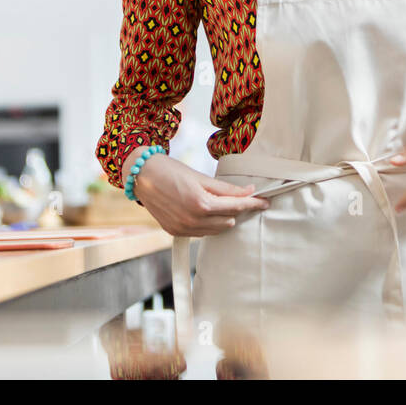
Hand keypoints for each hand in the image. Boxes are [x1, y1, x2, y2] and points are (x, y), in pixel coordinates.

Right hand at [132, 153, 268, 236]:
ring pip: (216, 230)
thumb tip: (249, 190)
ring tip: (225, 205)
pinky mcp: (174, 232)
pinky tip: (208, 212)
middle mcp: (192, 221)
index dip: (252, 203)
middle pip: (228, 220)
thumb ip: (226, 188)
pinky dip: (208, 224)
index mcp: (201, 204)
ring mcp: (183, 229)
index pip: (235, 207)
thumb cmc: (171, 171)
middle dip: (238, 210)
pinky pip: (201, 233)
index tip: (265, 201)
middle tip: (244, 198)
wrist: (141, 176)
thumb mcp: (201, 177)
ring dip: (224, 218)